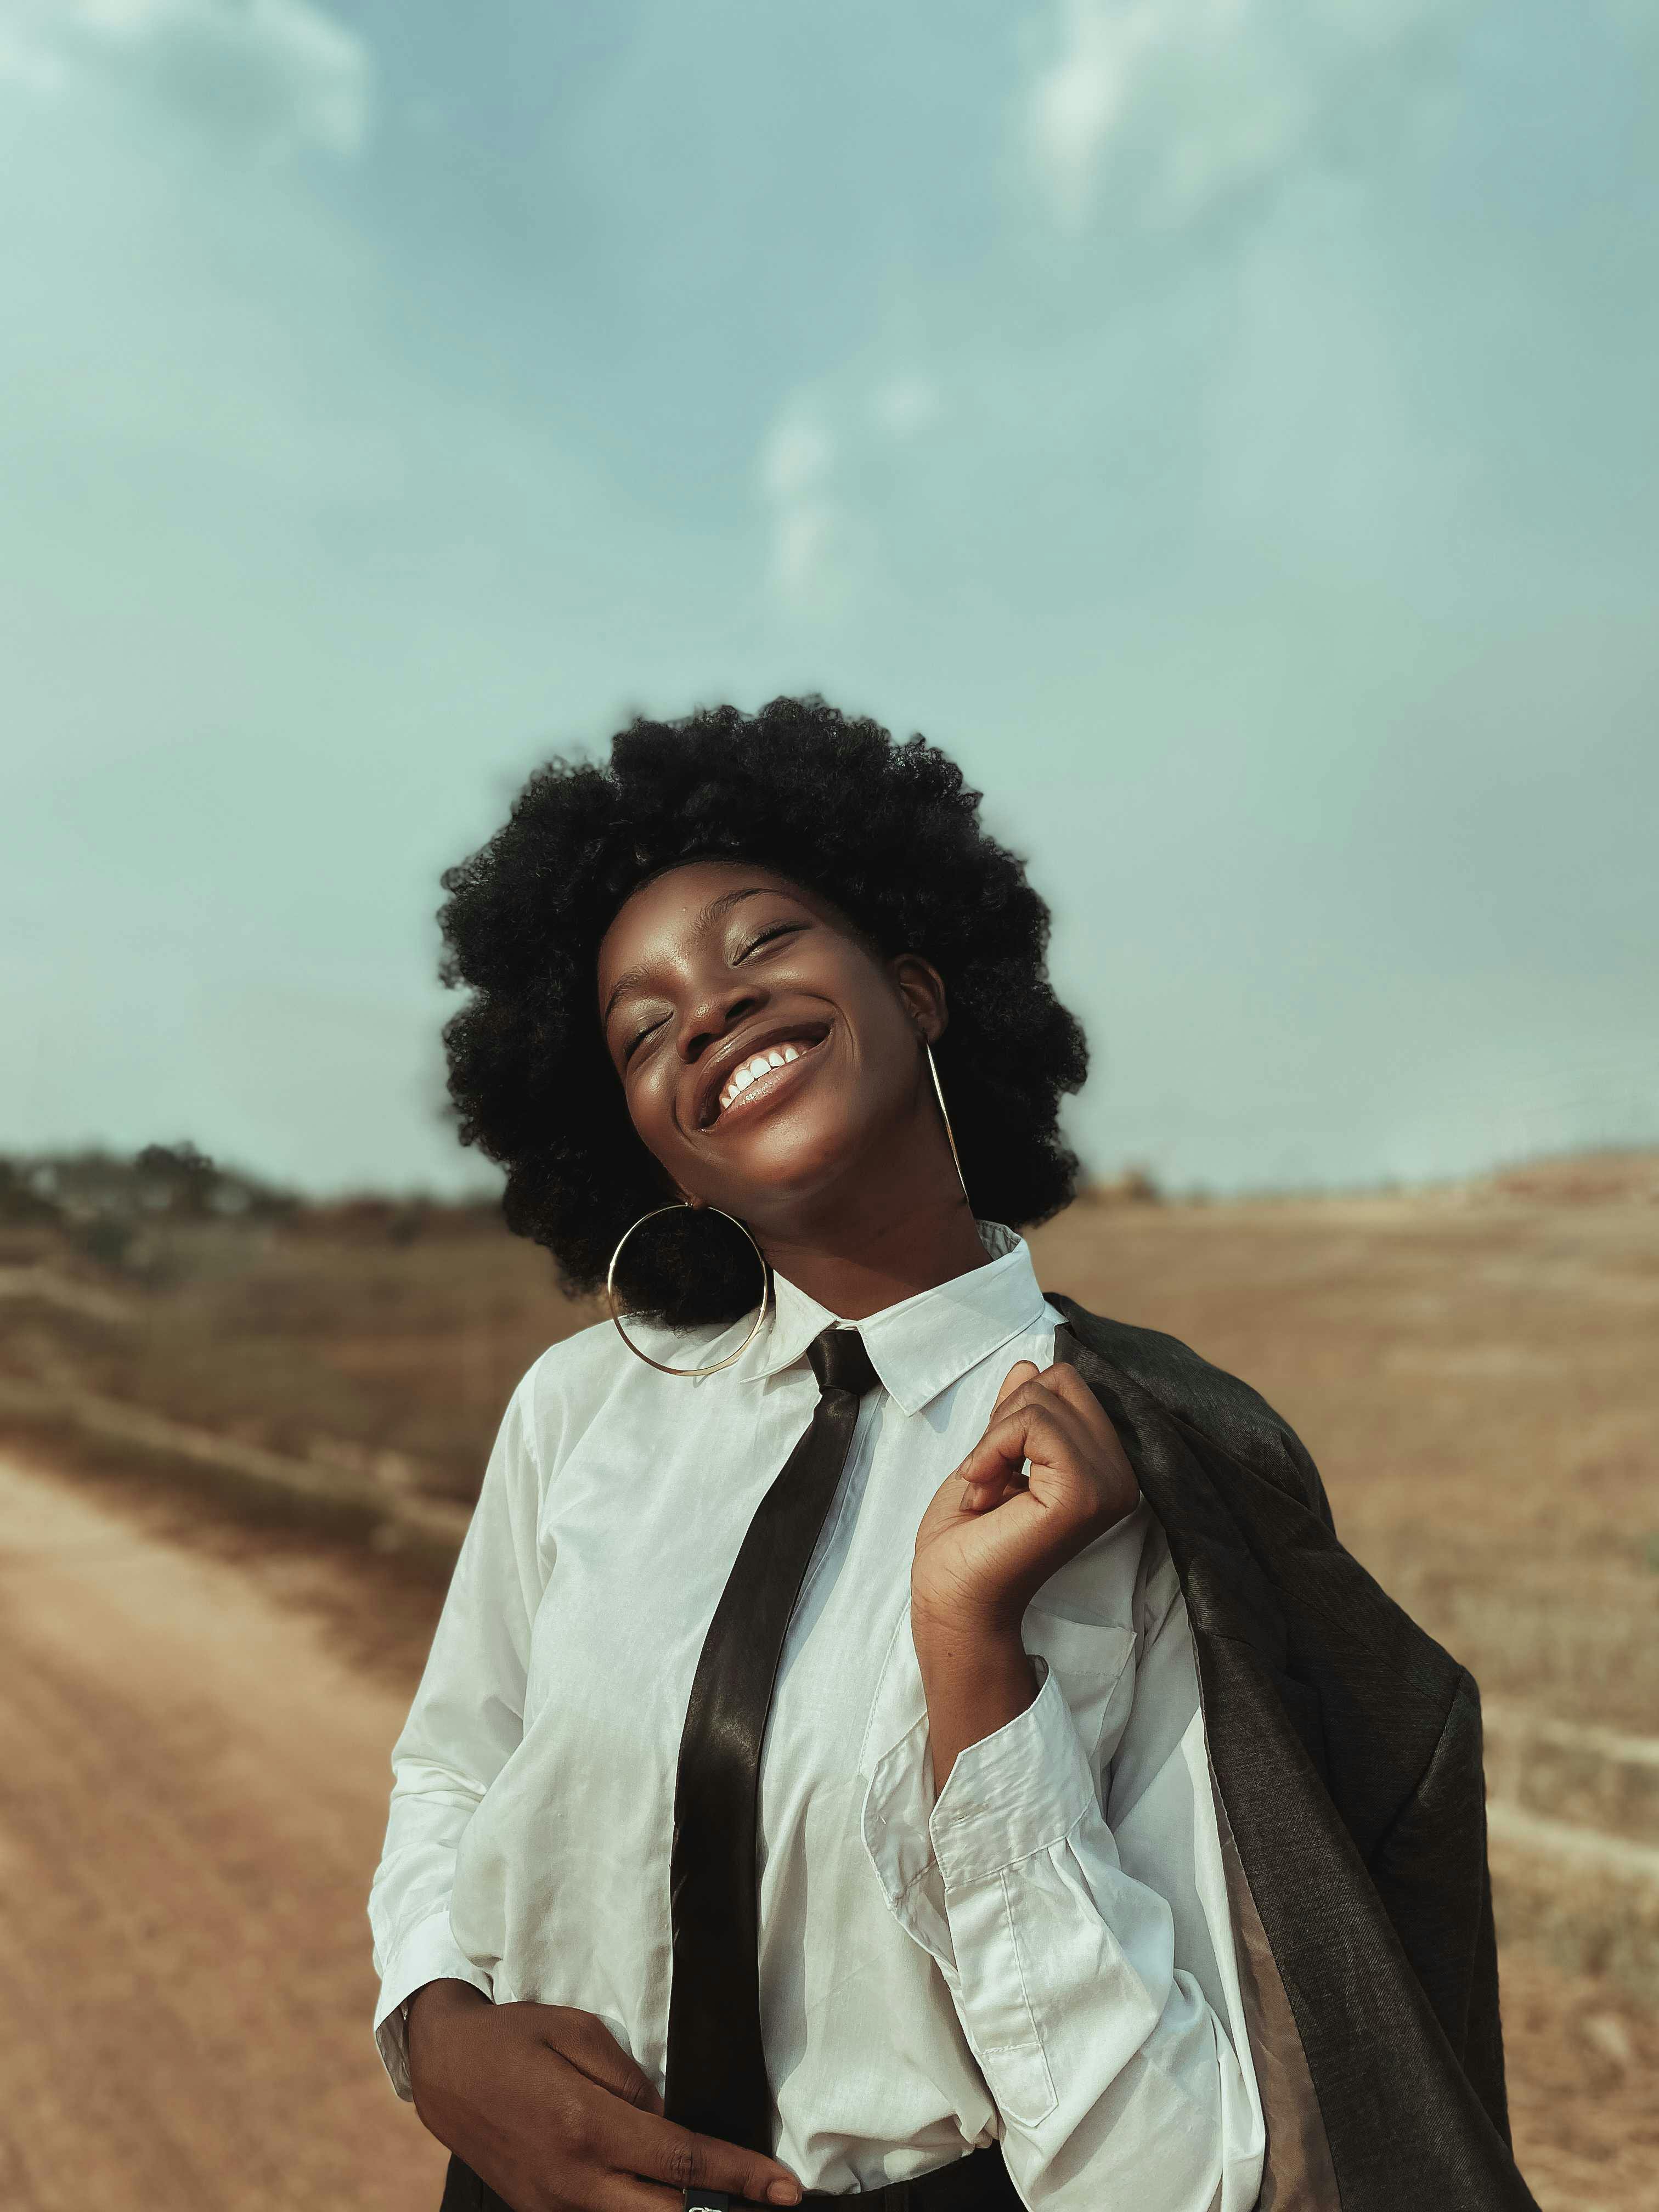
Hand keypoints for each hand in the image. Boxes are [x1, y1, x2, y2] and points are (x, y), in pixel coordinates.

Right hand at [405, 1981, 802, 2211]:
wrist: (444, 2072)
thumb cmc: (513, 2039)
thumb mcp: (575, 2031)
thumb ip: (629, 2080)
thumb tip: (668, 2119)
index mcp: (585, 2126)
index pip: (682, 2159)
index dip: (740, 2176)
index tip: (785, 2189)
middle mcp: (572, 2179)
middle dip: (719, 2211)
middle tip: (766, 2198)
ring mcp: (553, 2206)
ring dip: (679, 2211)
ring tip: (720, 2192)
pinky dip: (637, 2210)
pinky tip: (659, 2190)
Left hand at [911, 1360, 1137, 1635]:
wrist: (953, 1596)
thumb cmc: (968, 1537)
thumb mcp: (993, 1455)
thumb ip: (1019, 1415)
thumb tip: (1030, 1365)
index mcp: (1106, 1466)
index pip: (1068, 1383)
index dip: (1016, 1413)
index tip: (996, 1467)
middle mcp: (1121, 1475)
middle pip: (1060, 1380)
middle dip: (1006, 1419)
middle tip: (991, 1476)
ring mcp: (1108, 1485)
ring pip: (1042, 1399)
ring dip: (993, 1441)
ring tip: (989, 1492)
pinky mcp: (1084, 1494)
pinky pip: (1034, 1424)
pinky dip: (992, 1449)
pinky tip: (984, 1495)